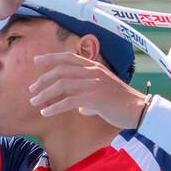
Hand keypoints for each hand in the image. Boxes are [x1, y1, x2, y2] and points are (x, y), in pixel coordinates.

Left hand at [28, 52, 146, 128]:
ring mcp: (93, 84)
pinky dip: (54, 107)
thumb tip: (80, 108)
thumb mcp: (104, 93)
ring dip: (45, 94)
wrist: (138, 109)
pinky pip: (69, 101)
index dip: (51, 58)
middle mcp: (92, 72)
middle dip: (43, 80)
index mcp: (94, 67)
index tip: (36, 61)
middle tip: (32, 90)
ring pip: (62, 85)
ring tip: (34, 103)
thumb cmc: (121, 103)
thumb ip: (90, 98)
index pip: (68, 57)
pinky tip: (46, 113)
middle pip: (61, 71)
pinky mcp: (94, 98)